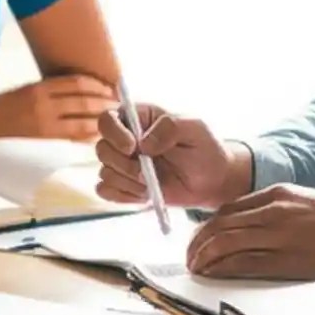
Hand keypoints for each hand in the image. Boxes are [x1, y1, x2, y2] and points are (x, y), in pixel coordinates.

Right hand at [0, 76, 116, 144]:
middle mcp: (42, 104)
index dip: (98, 85)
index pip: (77, 82)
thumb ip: (47, 91)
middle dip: (106, 103)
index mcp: (38, 87)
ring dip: (102, 121)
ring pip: (82, 121)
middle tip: (120, 105)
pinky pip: (72, 138)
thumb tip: (77, 92)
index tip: (110, 87)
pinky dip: (87, 136)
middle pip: (84, 101)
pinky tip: (96, 135)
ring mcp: (43, 124)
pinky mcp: (41, 142)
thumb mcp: (23, 91)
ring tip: (114, 120)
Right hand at [95, 103, 252, 207]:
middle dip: (123, 165)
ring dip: (128, 182)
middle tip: (147, 173)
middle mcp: (125, 139)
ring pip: (105, 173)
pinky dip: (124, 196)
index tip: (133, 148)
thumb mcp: (195, 129)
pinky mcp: (125, 185)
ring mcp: (124, 164)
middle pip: (102, 149)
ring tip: (153, 184)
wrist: (212, 181)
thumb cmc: (205, 148)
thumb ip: (169, 127)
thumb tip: (143, 143)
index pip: (107, 119)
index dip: (113, 133)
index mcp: (138, 118)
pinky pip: (106, 192)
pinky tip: (146, 194)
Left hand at [186, 184, 314, 279]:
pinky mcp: (287, 260)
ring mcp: (279, 235)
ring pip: (225, 243)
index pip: (227, 210)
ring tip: (195, 269)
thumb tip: (247, 226)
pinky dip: (221, 269)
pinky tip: (212, 275)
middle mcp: (273, 211)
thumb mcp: (304, 202)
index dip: (206, 226)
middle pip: (219, 225)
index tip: (197, 240)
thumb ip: (275, 210)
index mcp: (276, 194)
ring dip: (203, 257)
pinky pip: (242, 263)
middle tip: (189, 258)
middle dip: (197, 243)